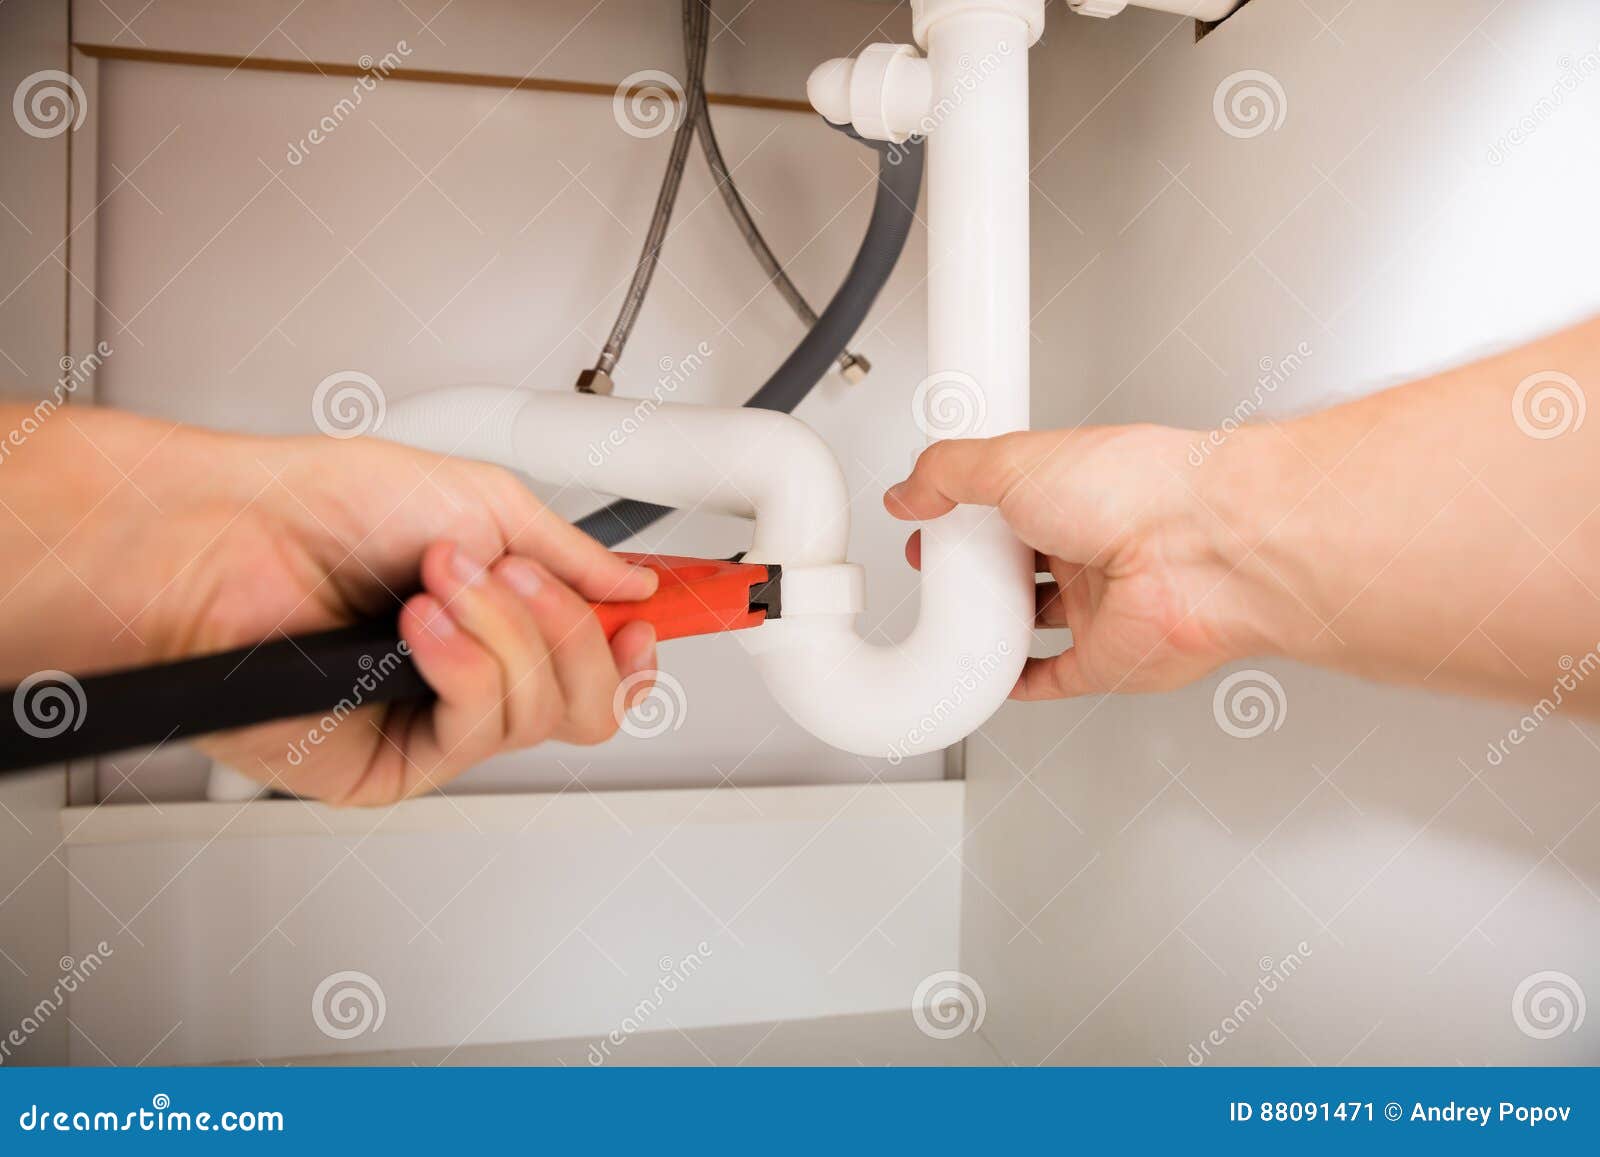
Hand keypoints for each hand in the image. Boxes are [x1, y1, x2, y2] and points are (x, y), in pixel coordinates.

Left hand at [0, 409, 659, 803]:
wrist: (225, 536)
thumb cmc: (320, 506)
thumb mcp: (480, 500)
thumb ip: (568, 552)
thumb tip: (633, 584)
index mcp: (500, 618)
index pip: (601, 659)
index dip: (645, 642)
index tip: (671, 607)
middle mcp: (474, 678)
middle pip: (595, 702)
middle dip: (573, 627)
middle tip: (521, 575)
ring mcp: (436, 726)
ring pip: (547, 716)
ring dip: (506, 632)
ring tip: (444, 579)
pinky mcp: (393, 767)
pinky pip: (480, 733)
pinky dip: (464, 665)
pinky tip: (421, 624)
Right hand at [885, 427, 1272, 700]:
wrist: (1203, 550)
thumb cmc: (1138, 490)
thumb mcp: (1012, 459)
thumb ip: (949, 472)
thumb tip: (907, 489)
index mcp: (1071, 488)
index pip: (1006, 498)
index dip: (962, 510)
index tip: (928, 520)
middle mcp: (1089, 543)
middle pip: (1018, 561)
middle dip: (975, 568)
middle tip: (935, 571)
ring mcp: (1098, 604)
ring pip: (1035, 617)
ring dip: (995, 622)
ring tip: (952, 621)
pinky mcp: (1106, 658)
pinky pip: (1054, 676)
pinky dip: (1019, 680)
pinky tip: (994, 675)